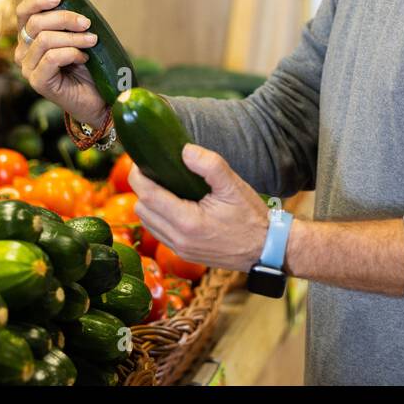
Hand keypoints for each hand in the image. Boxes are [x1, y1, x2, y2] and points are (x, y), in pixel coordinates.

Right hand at [14, 0, 107, 125]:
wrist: (99, 97)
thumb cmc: (88, 65)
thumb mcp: (78, 35)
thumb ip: (69, 20)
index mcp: (29, 37)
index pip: (23, 12)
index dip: (37, 0)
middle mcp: (23, 52)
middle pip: (35, 23)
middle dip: (64, 18)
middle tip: (87, 23)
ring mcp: (28, 68)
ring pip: (44, 40)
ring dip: (73, 37)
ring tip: (91, 41)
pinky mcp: (37, 82)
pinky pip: (51, 58)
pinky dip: (71, 53)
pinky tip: (83, 57)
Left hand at [129, 144, 270, 271]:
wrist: (265, 249)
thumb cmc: (251, 217)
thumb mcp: (234, 186)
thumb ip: (210, 165)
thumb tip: (184, 150)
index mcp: (188, 221)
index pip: (148, 196)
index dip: (139, 176)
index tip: (141, 162)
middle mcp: (179, 239)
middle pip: (142, 209)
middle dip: (142, 188)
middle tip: (152, 170)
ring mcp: (180, 249)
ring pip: (147, 223)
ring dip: (148, 203)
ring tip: (161, 185)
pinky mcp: (183, 253)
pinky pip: (158, 233)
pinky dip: (157, 217)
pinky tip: (171, 204)